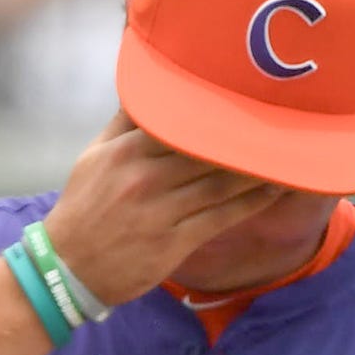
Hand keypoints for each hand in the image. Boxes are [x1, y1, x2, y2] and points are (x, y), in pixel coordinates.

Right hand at [41, 112, 283, 307]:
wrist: (66, 269)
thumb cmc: (82, 209)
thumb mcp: (93, 158)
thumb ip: (124, 123)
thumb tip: (150, 85)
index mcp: (125, 152)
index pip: (179, 121)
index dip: (215, 109)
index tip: (247, 94)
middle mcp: (145, 178)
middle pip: (206, 149)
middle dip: (244, 135)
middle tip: (282, 118)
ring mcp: (161, 212)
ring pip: (221, 182)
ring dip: (258, 166)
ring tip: (289, 150)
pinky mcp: (173, 243)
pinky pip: (222, 217)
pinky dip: (251, 201)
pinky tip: (274, 188)